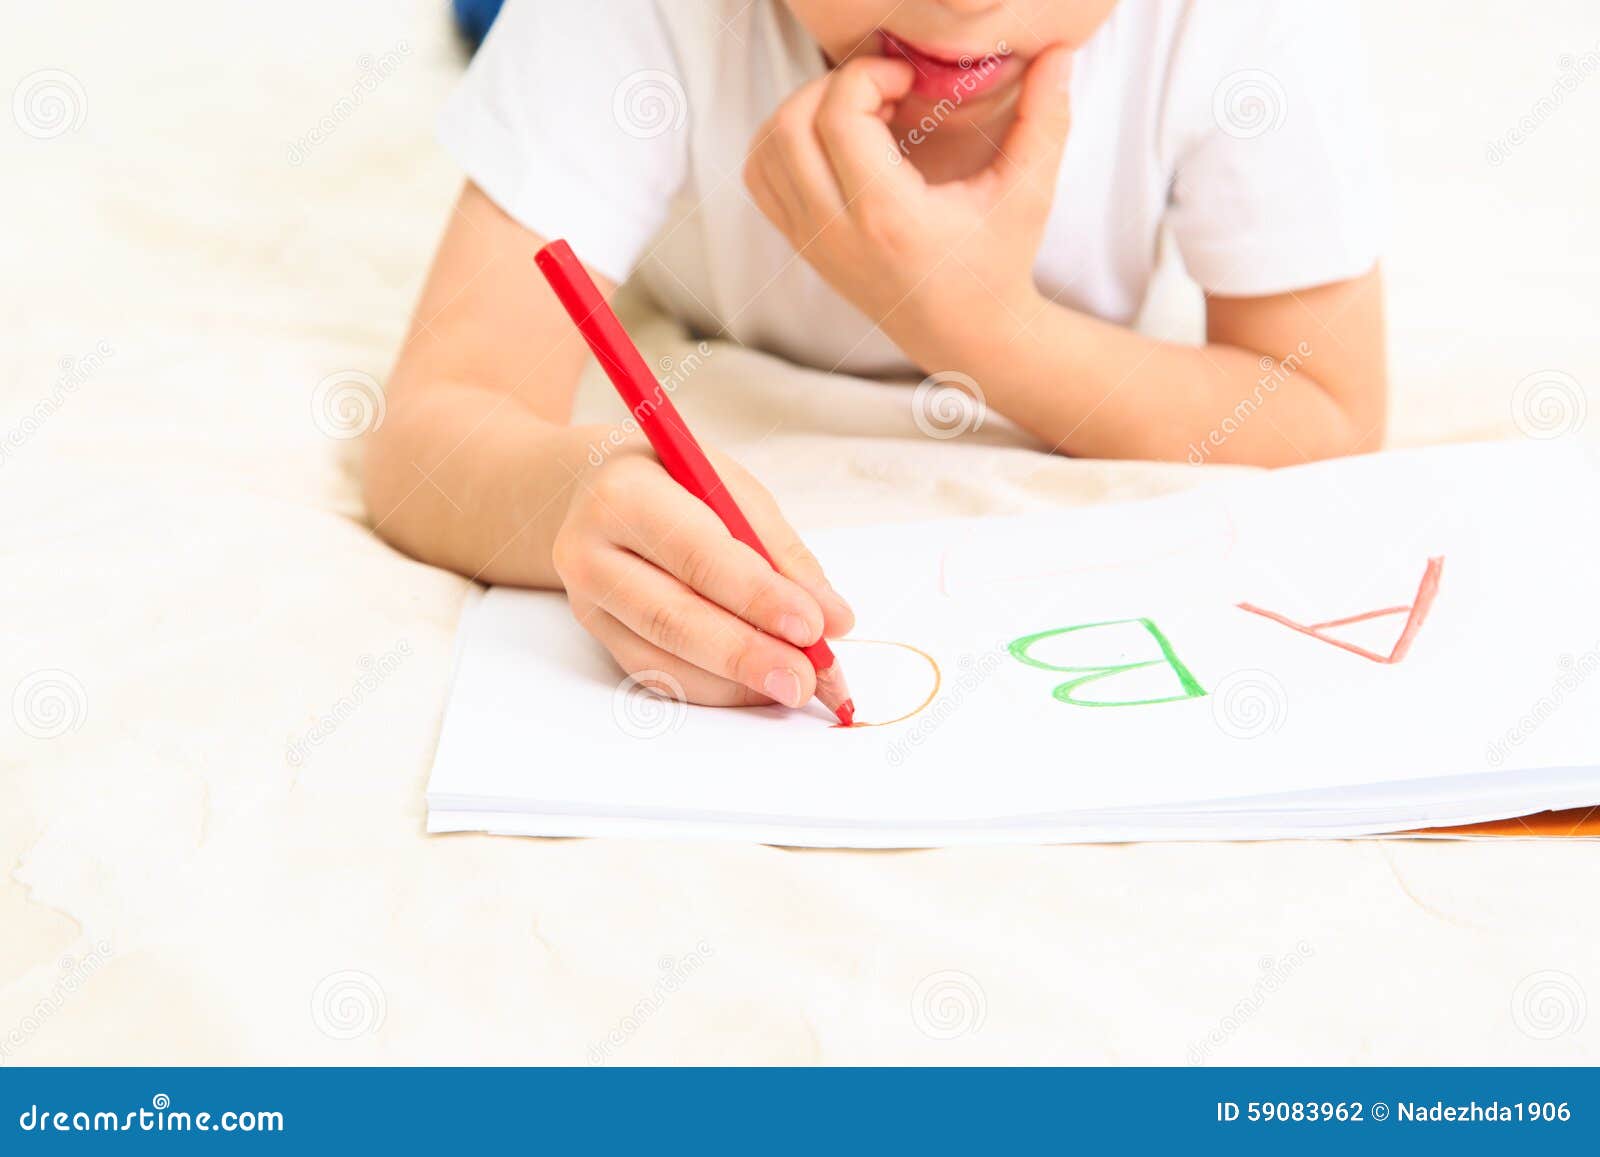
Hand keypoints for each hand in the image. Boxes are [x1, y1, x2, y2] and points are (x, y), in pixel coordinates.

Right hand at [552, 442, 854, 707]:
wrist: (595, 490)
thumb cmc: (675, 482)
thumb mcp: (730, 487)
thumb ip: (780, 551)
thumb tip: (832, 616)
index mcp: (625, 494)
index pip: (696, 554)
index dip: (757, 596)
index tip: (811, 626)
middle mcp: (590, 552)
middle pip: (672, 617)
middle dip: (748, 654)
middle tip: (807, 678)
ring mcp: (588, 602)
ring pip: (664, 658)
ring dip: (736, 681)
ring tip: (794, 685)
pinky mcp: (598, 637)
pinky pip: (659, 676)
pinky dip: (716, 687)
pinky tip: (757, 686)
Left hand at [743, 48, 1072, 352]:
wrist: (965, 335)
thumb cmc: (997, 263)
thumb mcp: (1029, 192)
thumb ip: (1046, 118)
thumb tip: (1059, 52)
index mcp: (888, 216)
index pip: (839, 116)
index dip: (869, 74)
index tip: (909, 78)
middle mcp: (837, 232)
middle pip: (791, 125)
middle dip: (832, 85)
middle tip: (880, 88)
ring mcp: (812, 243)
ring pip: (766, 150)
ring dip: (804, 110)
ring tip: (858, 111)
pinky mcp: (802, 246)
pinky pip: (763, 178)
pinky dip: (783, 144)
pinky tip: (834, 141)